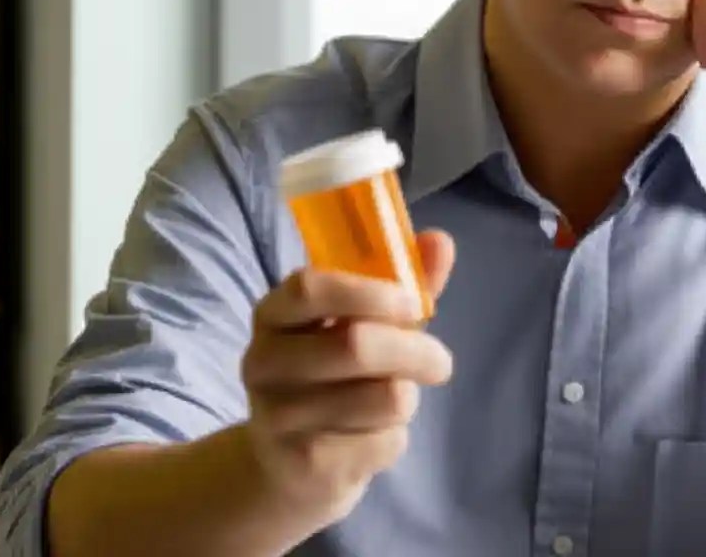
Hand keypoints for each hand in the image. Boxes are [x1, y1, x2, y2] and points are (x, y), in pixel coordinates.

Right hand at [239, 231, 455, 525]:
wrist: (290, 464)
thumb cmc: (335, 376)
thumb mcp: (362, 325)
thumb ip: (402, 284)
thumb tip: (440, 241)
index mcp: (273, 315)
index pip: (308, 288)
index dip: (368, 292)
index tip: (412, 301)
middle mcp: (264, 364)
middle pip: (356, 346)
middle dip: (417, 351)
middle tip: (441, 362)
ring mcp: (279, 417)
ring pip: (383, 398)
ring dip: (407, 396)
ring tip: (395, 398)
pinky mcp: (306, 464)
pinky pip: (383, 442)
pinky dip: (394, 437)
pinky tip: (370, 436)